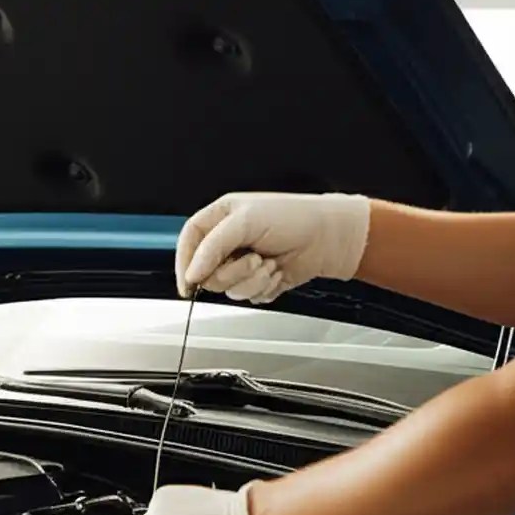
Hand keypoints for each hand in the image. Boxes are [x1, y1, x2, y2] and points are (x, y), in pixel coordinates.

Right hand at [174, 192, 371, 301]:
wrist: (329, 237)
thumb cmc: (293, 218)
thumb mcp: (245, 222)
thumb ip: (212, 247)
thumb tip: (191, 273)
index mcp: (219, 220)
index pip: (189, 243)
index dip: (184, 264)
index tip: (188, 283)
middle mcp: (227, 243)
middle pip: (206, 273)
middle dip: (233, 272)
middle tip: (253, 259)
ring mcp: (241, 264)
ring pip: (227, 289)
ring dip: (252, 280)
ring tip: (269, 263)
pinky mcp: (256, 282)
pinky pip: (247, 297)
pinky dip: (264, 287)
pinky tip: (278, 270)